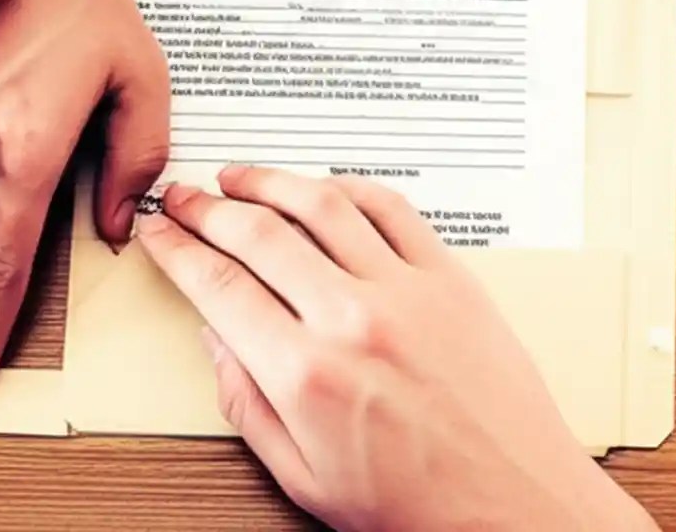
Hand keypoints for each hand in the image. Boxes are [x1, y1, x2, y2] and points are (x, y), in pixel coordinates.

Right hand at [136, 168, 659, 531]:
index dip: (177, 249)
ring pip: (321, 205)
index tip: (160, 231)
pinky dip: (349, 188)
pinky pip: (393, 210)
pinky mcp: (451, 280)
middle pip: (257, 234)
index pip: (218, 286)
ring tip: (240, 177)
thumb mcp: (304, 479)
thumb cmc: (421, 506)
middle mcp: (354, 321)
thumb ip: (247, 406)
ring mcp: (407, 292)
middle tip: (185, 197)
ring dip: (270, 181)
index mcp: (307, 375)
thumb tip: (217, 342)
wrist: (516, 506)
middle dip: (206, 208)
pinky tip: (325, 188)